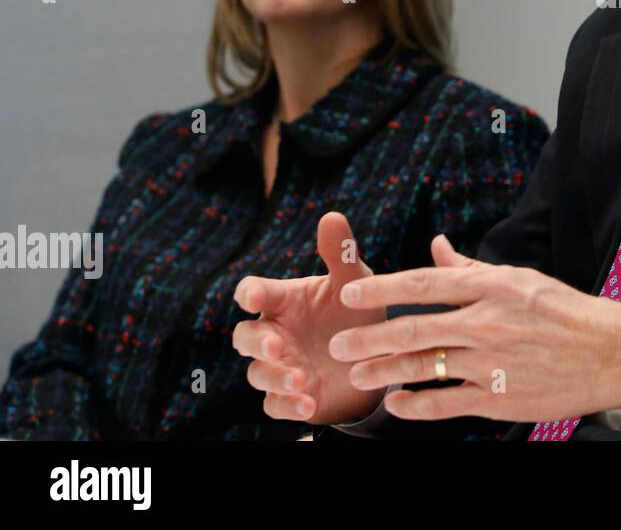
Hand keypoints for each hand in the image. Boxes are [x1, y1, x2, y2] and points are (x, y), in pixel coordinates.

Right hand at [232, 212, 385, 424]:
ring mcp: (280, 366)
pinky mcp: (290, 396)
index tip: (253, 297)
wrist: (374, 355)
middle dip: (257, 342)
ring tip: (301, 378)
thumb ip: (341, 253)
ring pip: (257, 374)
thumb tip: (331, 215)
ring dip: (275, 377)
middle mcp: (276, 332)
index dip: (250, 294)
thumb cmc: (355, 310)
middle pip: (245, 337)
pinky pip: (275, 405)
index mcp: (285, 300)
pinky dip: (288, 405)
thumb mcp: (355, 282)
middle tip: (278, 346)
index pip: (255, 292)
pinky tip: (308, 403)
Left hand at [329, 235, 620, 422]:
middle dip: (369, 337)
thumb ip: (471, 268)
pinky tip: (396, 404)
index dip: (381, 288)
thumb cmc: (564, 311)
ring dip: (383, 372)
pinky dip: (414, 405)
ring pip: (422, 369)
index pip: (424, 285)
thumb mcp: (519, 279)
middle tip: (339, 342)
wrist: (608, 352)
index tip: (349, 292)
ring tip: (357, 374)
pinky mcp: (497, 399)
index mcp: (491, 288)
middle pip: (413, 330)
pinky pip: (444, 404)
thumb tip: (436, 247)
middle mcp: (486, 324)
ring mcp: (490, 364)